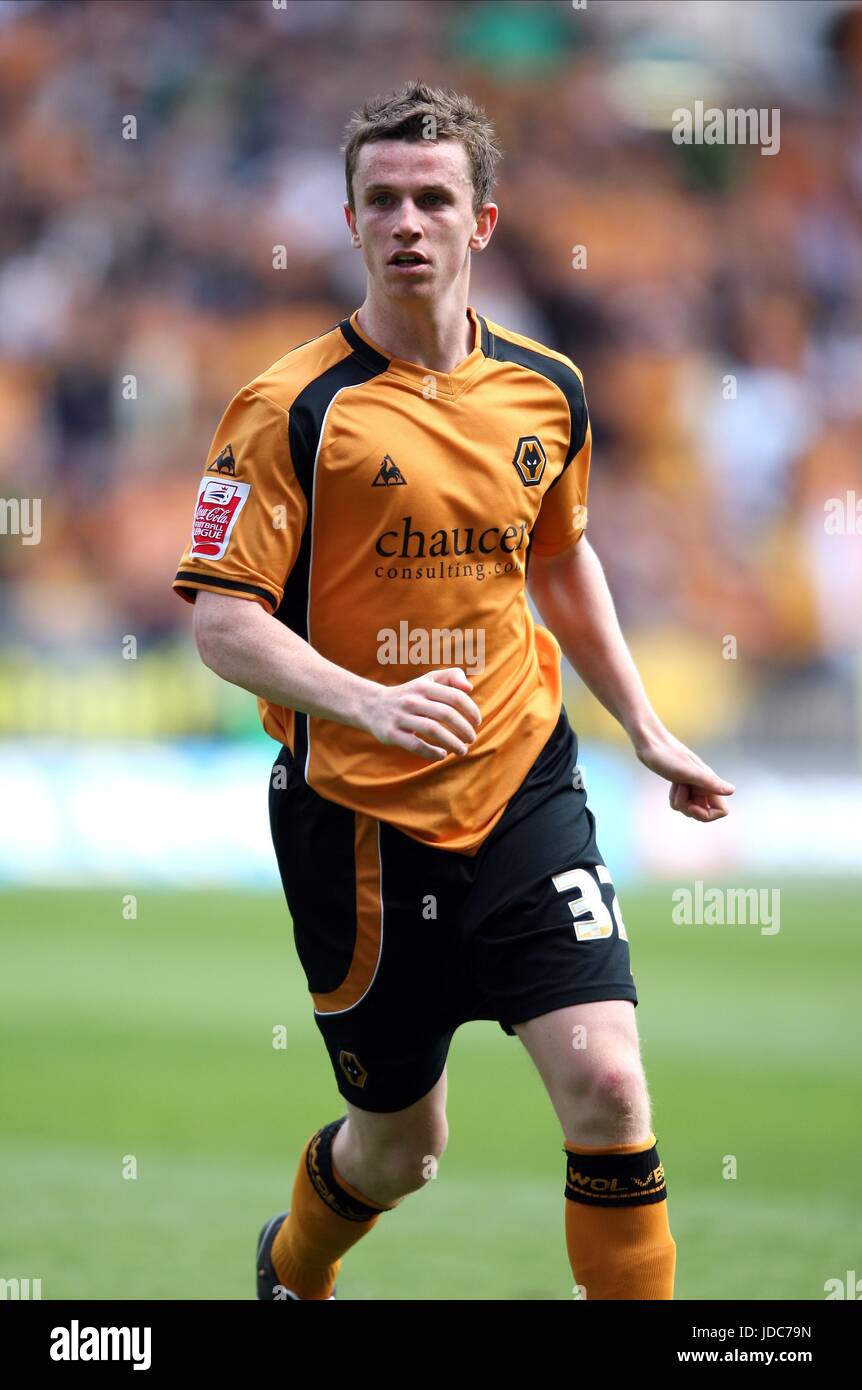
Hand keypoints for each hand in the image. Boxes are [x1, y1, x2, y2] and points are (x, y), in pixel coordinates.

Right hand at [362, 668, 481, 761]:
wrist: (371, 706)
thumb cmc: (409, 694)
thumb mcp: (427, 680)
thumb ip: (451, 677)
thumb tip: (469, 688)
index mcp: (424, 686)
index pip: (454, 696)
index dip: (471, 710)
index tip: (477, 722)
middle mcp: (412, 699)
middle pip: (446, 714)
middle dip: (464, 728)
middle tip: (472, 738)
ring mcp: (400, 717)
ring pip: (432, 730)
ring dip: (452, 742)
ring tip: (463, 750)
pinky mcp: (391, 733)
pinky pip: (415, 745)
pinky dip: (432, 752)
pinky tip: (442, 755)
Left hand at [631, 723, 734, 821]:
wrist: (650, 743)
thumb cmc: (667, 756)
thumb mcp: (688, 772)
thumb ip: (710, 783)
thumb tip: (732, 791)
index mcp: (710, 783)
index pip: (722, 810)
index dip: (708, 815)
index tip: (692, 807)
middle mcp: (704, 785)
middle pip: (703, 812)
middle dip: (689, 808)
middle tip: (680, 791)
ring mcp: (693, 786)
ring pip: (690, 808)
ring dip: (680, 801)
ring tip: (676, 784)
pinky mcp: (682, 784)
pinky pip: (681, 802)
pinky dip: (674, 797)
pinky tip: (672, 784)